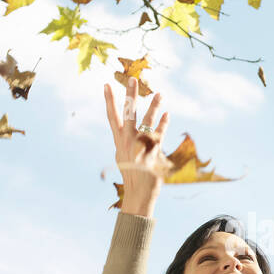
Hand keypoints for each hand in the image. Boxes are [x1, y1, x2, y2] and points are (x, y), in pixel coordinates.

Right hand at [105, 76, 168, 212]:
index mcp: (118, 141)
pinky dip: (164, 123)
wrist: (137, 194)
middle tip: (133, 79)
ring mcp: (140, 145)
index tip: (106, 85)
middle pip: (128, 113)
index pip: (112, 117)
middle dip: (130, 95)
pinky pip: (160, 133)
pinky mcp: (153, 152)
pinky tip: (167, 114)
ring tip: (160, 93)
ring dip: (153, 106)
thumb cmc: (131, 175)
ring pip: (146, 121)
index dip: (109, 100)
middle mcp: (127, 141)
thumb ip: (124, 141)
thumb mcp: (122, 156)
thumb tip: (124, 130)